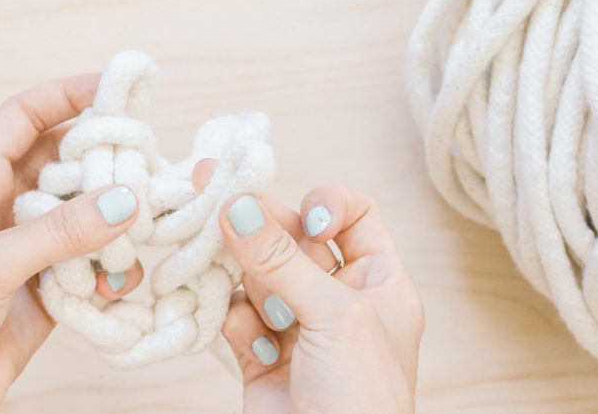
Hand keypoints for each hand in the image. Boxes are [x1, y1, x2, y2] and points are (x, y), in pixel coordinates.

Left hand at [0, 74, 146, 412]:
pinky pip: (89, 266)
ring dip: (112, 221)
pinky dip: (109, 270)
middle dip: (103, 162)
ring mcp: (25, 252)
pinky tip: (116, 282)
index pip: (22, 119)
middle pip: (62, 164)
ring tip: (140, 226)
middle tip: (146, 164)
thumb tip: (125, 198)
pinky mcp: (44, 292)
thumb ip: (58, 232)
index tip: (114, 89)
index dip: (65, 96)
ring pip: (82, 217)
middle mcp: (1, 211)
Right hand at [213, 181, 423, 412]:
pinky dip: (233, 319)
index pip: (353, 216)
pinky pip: (237, 317)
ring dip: (241, 275)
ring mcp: (297, 327)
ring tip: (227, 275)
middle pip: (292, 241)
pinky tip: (245, 337)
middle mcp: (338, 300)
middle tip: (218, 204)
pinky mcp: (260, 356)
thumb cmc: (363, 400)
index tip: (299, 219)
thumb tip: (238, 206)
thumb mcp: (333, 315)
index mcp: (379, 283)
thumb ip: (281, 258)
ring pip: (256, 277)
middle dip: (261, 229)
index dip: (323, 207)